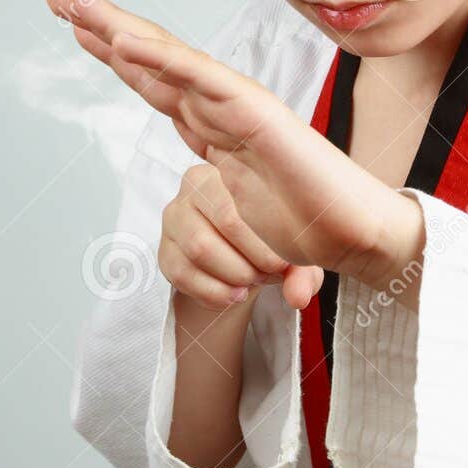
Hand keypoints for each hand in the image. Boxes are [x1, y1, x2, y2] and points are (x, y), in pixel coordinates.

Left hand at [45, 0, 406, 284]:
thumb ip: (226, 233)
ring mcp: (239, 107)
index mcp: (214, 131)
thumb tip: (226, 238)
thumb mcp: (240, 232)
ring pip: (168, 58)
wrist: (359, 237)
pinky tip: (122, 41)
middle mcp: (221, 109)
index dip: (115, 54)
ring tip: (72, 1)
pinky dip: (162, 59)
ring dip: (118, 28)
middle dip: (102, 24)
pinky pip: (201, 80)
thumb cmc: (309, 231)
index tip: (73, 27)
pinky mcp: (259, 114)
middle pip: (152, 59)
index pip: (155, 84)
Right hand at [162, 162, 323, 311]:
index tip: (283, 265)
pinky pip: (181, 275)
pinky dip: (212, 293)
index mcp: (225, 170)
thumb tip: (298, 297)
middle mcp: (191, 187)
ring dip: (230, 277)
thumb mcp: (294, 249)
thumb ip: (303, 272)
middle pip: (215, 230)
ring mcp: (173, 218)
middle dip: (246, 263)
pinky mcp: (164, 251)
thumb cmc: (272, 239)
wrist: (244, 257)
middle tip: (268, 276)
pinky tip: (234, 295)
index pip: (235, 210)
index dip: (261, 246)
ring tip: (252, 284)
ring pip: (197, 252)